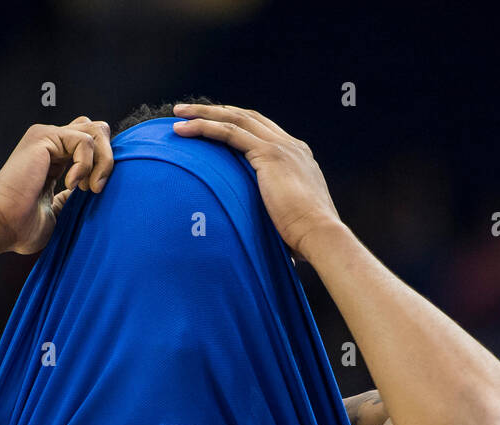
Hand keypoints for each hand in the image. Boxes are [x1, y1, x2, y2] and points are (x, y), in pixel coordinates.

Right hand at [0, 117, 114, 254]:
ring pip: (95, 131)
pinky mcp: (45, 137)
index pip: (89, 142)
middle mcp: (50, 143)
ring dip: (101, 162)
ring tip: (88, 188)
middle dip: (107, 158)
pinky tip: (72, 184)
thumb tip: (88, 190)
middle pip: (97, 130)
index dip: (101, 162)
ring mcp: (47, 137)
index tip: (93, 192)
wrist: (2, 225)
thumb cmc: (22, 227)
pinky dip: (86, 164)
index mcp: (53, 158)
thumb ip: (69, 197)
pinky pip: (84, 141)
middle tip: (95, 189)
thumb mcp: (56, 211)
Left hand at [172, 102, 340, 259]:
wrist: (321, 235)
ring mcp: (281, 147)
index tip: (213, 125)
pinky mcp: (268, 155)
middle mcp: (291, 146)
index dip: (236, 124)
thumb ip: (276, 216)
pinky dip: (205, 127)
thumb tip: (268, 237)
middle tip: (188, 111)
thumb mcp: (291, 220)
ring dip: (204, 113)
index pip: (262, 130)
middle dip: (217, 110)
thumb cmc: (307, 239)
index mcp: (298, 157)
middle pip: (247, 117)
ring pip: (236, 119)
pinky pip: (230, 134)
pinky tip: (183, 130)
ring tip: (178, 114)